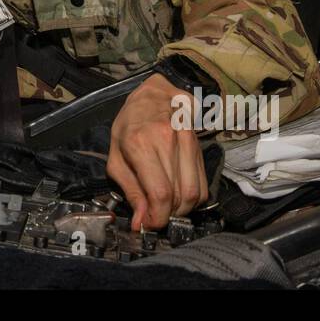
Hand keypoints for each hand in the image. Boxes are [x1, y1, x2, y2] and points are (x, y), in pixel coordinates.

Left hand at [107, 72, 208, 230]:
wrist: (151, 96)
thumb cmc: (128, 127)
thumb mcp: (116, 158)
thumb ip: (130, 191)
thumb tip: (141, 221)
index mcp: (140, 144)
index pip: (160, 193)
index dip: (158, 217)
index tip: (149, 224)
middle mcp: (166, 141)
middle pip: (180, 196)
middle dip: (168, 215)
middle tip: (156, 216)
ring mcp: (186, 141)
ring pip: (195, 192)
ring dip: (183, 210)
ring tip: (167, 207)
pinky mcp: (199, 144)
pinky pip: (203, 184)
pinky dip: (194, 199)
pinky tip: (179, 195)